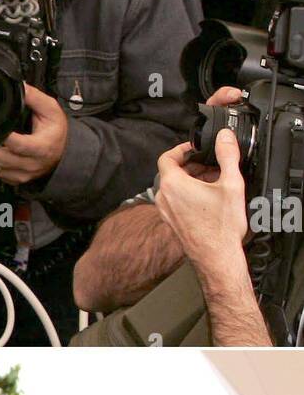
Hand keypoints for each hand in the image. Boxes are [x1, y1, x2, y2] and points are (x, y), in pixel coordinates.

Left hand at [0, 85, 67, 183]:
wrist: (63, 154)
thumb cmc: (56, 132)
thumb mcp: (51, 110)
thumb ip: (34, 97)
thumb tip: (17, 85)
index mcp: (41, 147)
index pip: (19, 145)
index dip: (3, 138)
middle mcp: (31, 164)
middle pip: (1, 159)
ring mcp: (22, 174)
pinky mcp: (14, 179)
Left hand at [155, 127, 248, 276]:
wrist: (216, 257)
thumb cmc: (221, 227)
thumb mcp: (231, 183)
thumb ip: (227, 155)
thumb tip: (224, 137)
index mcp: (173, 185)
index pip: (167, 156)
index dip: (182, 148)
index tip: (196, 148)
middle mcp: (164, 198)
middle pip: (173, 171)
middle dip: (193, 165)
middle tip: (212, 165)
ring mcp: (166, 212)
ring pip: (175, 187)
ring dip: (192, 179)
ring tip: (214, 181)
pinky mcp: (172, 222)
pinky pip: (177, 200)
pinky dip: (190, 194)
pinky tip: (210, 198)